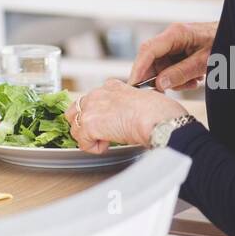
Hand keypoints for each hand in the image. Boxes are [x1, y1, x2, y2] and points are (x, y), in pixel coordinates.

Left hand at [65, 79, 185, 151]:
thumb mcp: (142, 99)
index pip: (92, 99)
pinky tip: (108, 145)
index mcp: (112, 87)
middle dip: (85, 125)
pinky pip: (82, 143)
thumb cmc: (158, 111)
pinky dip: (94, 148)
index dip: (98, 114)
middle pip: (76, 111)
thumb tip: (129, 114)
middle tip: (101, 135)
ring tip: (108, 140)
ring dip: (89, 138)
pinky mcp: (89, 124)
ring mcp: (91, 108)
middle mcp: (98, 94)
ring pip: (76, 128)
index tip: (107, 124)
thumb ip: (128, 104)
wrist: (156, 118)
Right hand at [129, 21, 217, 90]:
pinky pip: (171, 67)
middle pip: (152, 60)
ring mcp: (174, 44)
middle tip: (174, 89)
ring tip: (194, 81)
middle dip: (161, 78)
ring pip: (162, 67)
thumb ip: (181, 72)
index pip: (148, 50)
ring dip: (175, 79)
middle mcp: (171, 37)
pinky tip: (195, 78)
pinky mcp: (179, 51)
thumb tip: (159, 84)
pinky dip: (181, 77)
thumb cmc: (225, 43)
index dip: (138, 68)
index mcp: (176, 33)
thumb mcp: (204, 61)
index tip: (133, 86)